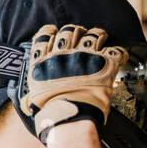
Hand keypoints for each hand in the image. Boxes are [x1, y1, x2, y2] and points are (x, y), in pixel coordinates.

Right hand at [19, 24, 126, 142]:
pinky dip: (119, 52)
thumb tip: (27, 102)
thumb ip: (31, 94)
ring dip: (97, 35)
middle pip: (70, 31)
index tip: (54, 33)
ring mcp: (84, 56)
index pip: (44, 35)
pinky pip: (115, 50)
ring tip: (100, 38)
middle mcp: (63, 54)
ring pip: (93, 34)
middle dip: (76, 32)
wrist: (70, 116)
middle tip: (80, 37)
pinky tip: (119, 54)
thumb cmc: (50, 112)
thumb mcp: (32, 100)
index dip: (50, 32)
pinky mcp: (104, 63)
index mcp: (43, 61)